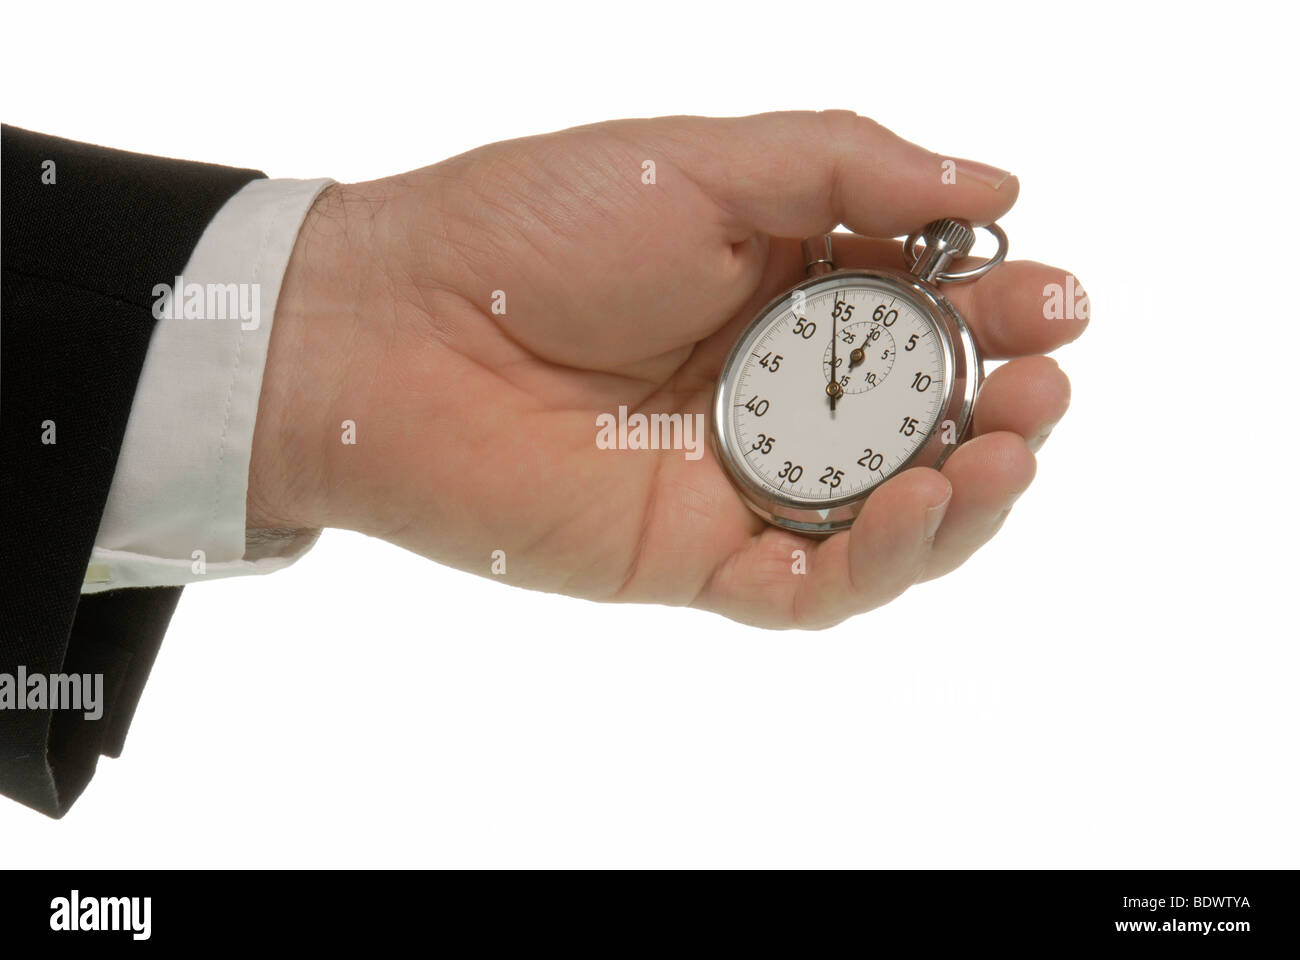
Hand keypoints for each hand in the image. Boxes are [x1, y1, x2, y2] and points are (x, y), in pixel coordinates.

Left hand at [248, 111, 1084, 628]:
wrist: (394, 332)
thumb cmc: (533, 229)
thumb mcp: (707, 163)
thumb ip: (849, 171)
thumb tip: (994, 183)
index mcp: (783, 288)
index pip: (923, 311)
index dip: (997, 309)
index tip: (1053, 300)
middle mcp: (771, 389)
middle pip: (920, 421)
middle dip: (998, 406)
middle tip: (1037, 387)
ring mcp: (737, 479)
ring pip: (886, 517)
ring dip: (964, 496)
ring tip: (1004, 451)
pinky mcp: (694, 555)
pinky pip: (807, 584)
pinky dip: (876, 560)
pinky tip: (917, 505)